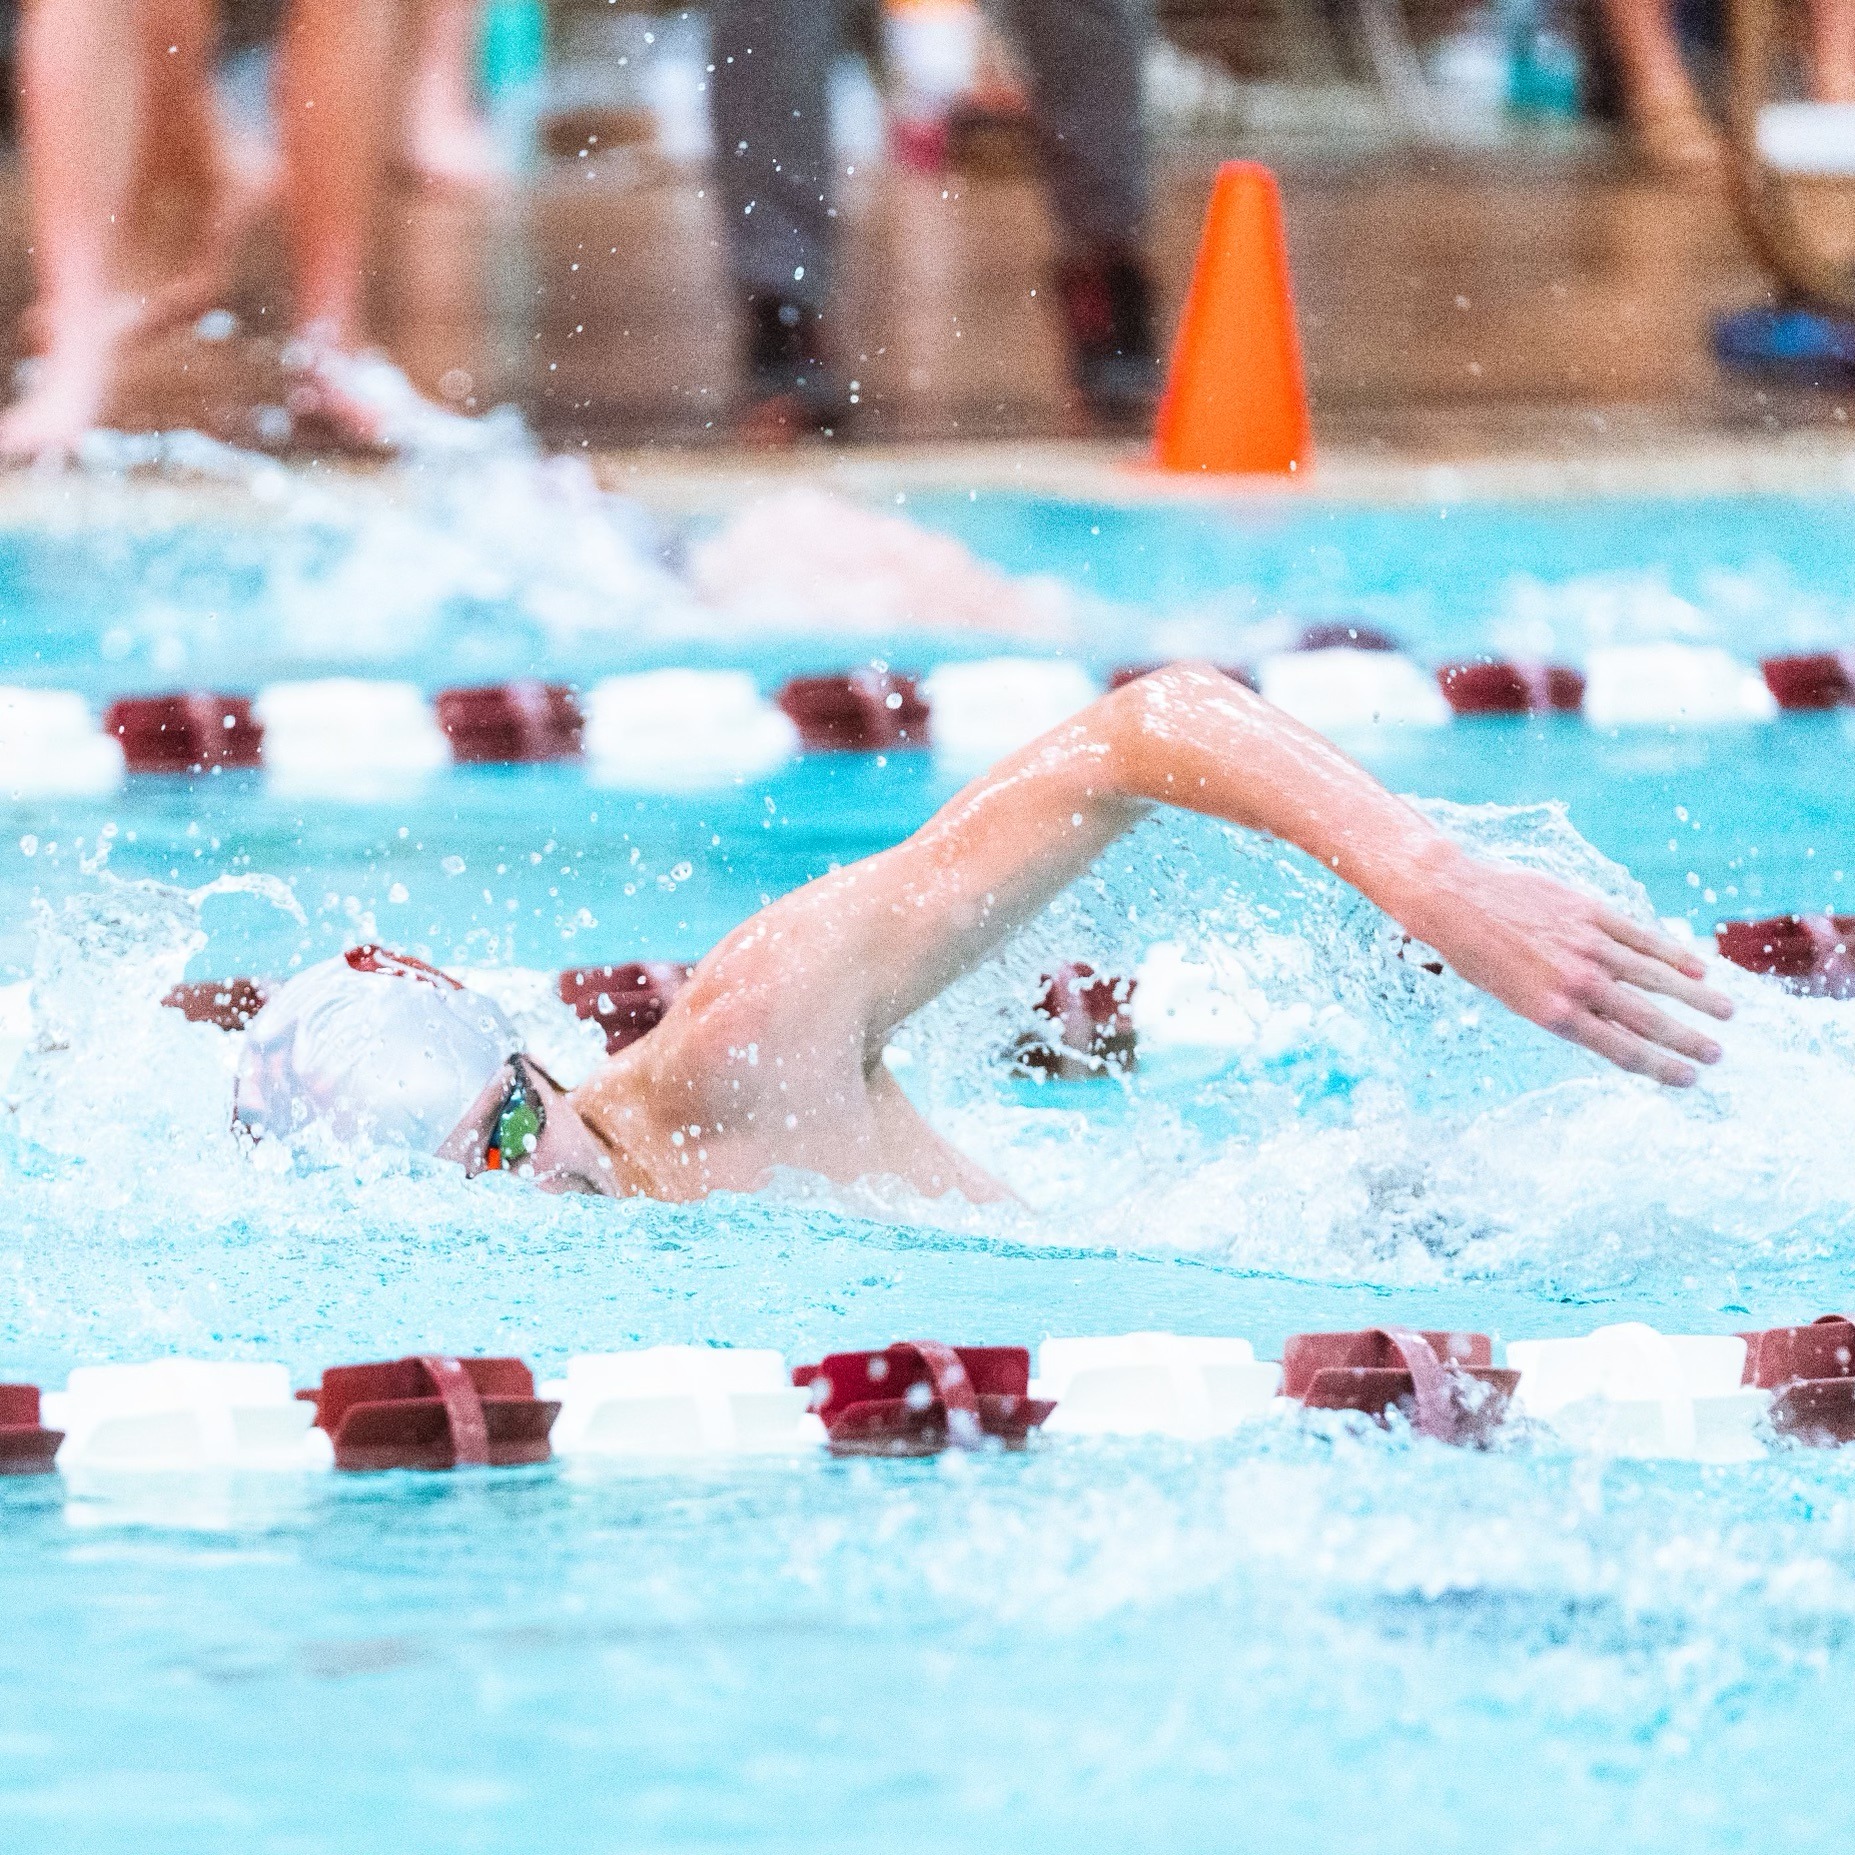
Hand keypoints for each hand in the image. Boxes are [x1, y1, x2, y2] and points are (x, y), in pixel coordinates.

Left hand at [1404, 851, 1733, 1086]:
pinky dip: (1674, 953)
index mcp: (1554, 1014)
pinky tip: (1698, 967)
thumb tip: (1611, 1027)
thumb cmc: (1479, 957)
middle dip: (1687, 1041)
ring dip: (1697, 997)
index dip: (1659, 1067)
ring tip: (1725, 1013)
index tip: (1688, 1078)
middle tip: (1717, 1055)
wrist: (1455, 902)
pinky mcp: (1592, 913)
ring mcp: (1588, 946)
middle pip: (1648, 1019)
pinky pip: (1643, 937)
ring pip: (1657, 977)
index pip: (1621, 1049)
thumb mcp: (1516, 999)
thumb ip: (1566, 1012)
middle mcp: (1577, 984)